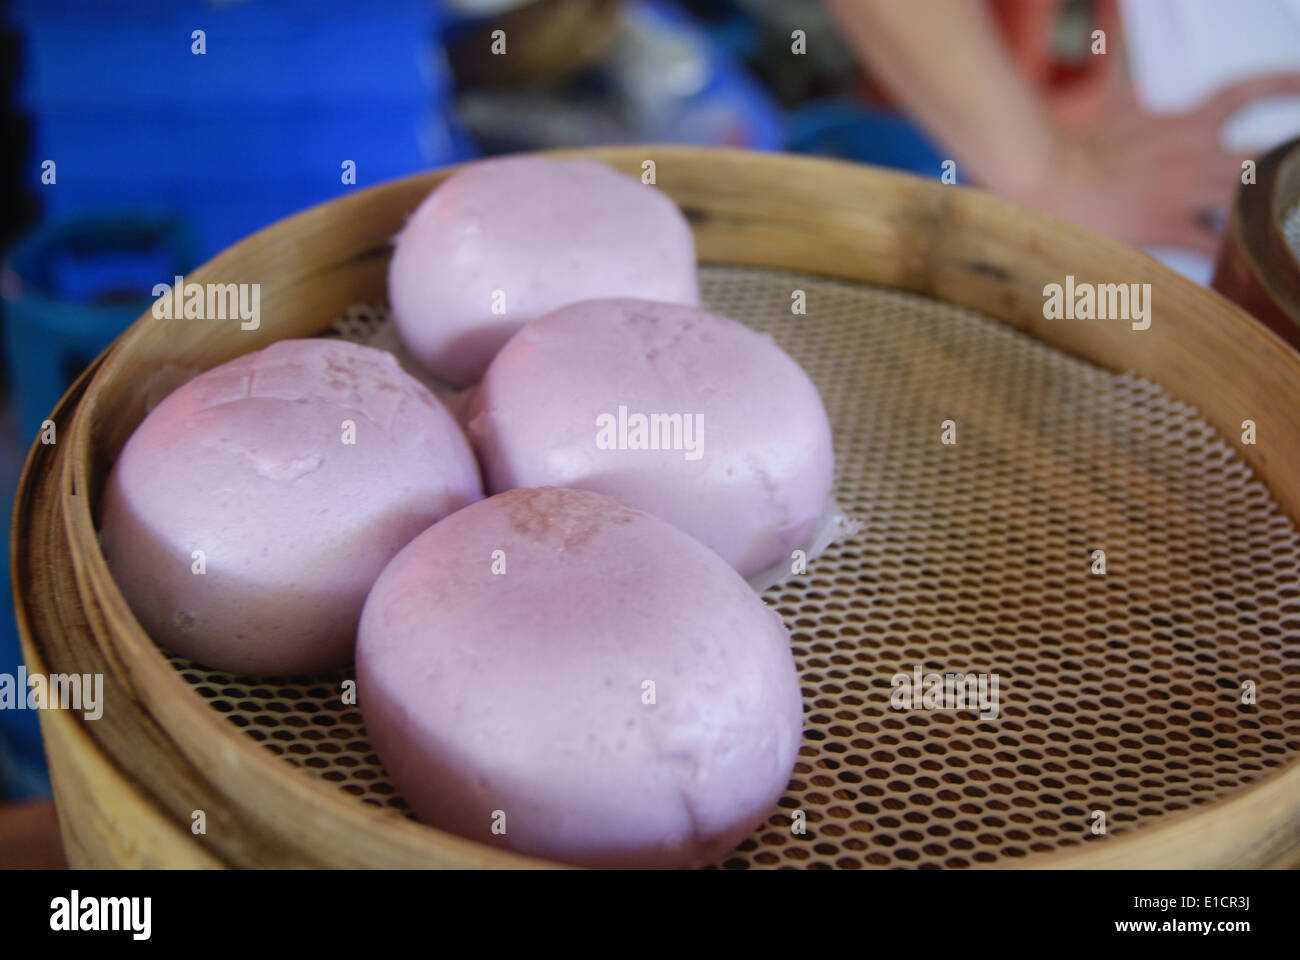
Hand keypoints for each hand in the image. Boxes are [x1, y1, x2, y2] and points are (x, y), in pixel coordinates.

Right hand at [1013, 73, 1299, 253]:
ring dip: (1262, 213)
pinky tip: (1238, 267)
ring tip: (1269, 226)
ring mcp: (1182, 192)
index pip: (1243, 93)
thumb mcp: (1115, 115)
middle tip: (1288, 179)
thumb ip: (1138, 109)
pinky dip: (1229, 256)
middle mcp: (1194, 154)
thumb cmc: (1072, 147)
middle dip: (1283, 167)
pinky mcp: (1164, 226)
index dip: (1281, 85)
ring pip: (1247, 200)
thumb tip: (1138, 101)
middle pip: (1262, 156)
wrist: (1045, 172)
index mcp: (1184, 123)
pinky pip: (1213, 244)